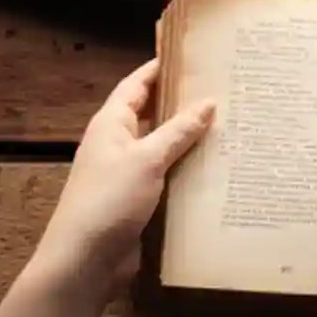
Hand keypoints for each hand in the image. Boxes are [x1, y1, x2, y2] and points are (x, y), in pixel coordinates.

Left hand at [28, 60, 214, 303]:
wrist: (85, 261)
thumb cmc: (109, 201)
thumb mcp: (147, 160)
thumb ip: (178, 131)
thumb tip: (208, 102)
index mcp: (111, 125)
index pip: (137, 85)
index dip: (160, 68)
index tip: (191, 54)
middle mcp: (118, 145)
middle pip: (152, 114)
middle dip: (182, 103)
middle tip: (222, 90)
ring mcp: (128, 175)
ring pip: (163, 148)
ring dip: (190, 140)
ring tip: (231, 126)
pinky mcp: (139, 202)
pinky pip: (168, 178)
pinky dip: (189, 171)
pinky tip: (218, 170)